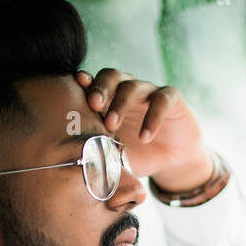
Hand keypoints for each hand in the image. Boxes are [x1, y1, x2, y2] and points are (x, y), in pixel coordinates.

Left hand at [74, 68, 213, 191]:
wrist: (172, 161)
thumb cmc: (138, 155)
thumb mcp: (114, 157)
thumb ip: (97, 154)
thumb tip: (73, 169)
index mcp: (109, 99)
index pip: (93, 84)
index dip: (84, 83)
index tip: (72, 89)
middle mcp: (127, 90)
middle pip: (111, 76)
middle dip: (100, 88)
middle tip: (93, 105)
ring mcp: (149, 92)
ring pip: (133, 86)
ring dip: (120, 104)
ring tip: (112, 126)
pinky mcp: (171, 99)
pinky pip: (161, 100)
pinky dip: (152, 117)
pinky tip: (144, 137)